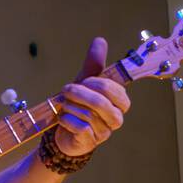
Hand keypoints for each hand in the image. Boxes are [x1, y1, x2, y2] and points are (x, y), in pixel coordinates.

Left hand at [54, 37, 130, 156]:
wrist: (65, 132)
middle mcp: (116, 118)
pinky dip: (66, 120)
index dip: (95, 83)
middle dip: (79, 93)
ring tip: (63, 104)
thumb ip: (93, 64)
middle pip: (100, 102)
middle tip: (66, 90)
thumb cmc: (79, 105)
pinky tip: (62, 118)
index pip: (113, 89)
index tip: (83, 80)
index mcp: (120, 102)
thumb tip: (100, 40)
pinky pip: (80, 127)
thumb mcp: (84, 82)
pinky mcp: (90, 142)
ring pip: (88, 114)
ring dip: (69, 106)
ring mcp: (105, 132)